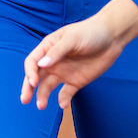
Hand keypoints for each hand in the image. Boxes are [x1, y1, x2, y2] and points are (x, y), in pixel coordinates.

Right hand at [21, 0, 137, 110]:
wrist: (112, 37)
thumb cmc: (90, 32)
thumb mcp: (72, 38)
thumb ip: (57, 51)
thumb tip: (40, 65)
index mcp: (49, 48)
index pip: (33, 62)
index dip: (30, 72)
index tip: (33, 82)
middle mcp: (54, 62)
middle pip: (36, 76)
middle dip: (29, 88)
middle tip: (25, 100)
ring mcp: (64, 72)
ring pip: (48, 87)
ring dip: (43, 96)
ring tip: (42, 106)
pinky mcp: (76, 81)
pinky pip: (66, 93)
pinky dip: (63, 100)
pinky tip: (63, 104)